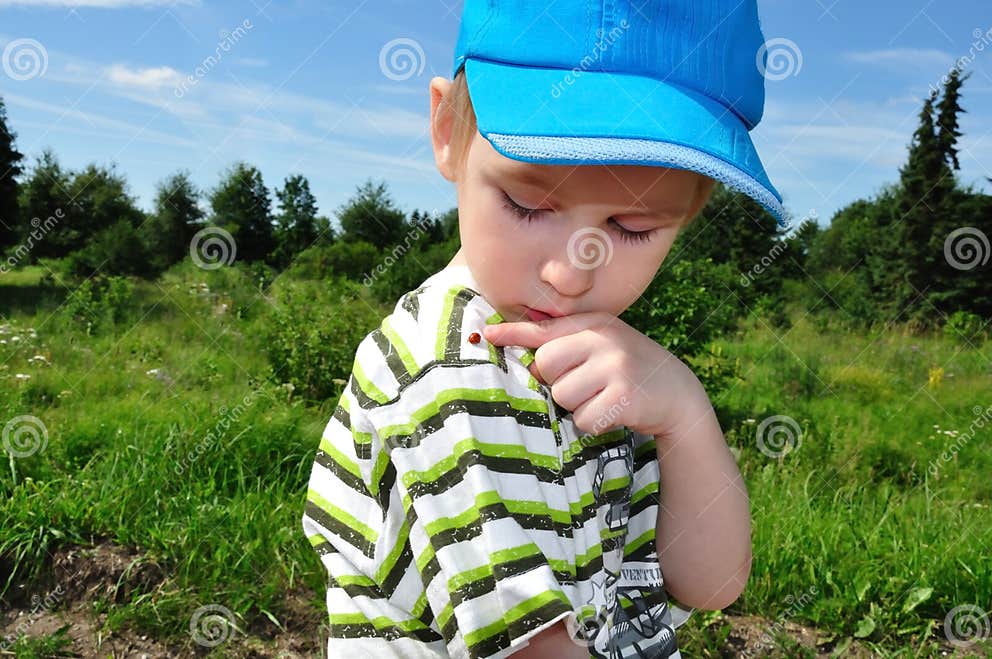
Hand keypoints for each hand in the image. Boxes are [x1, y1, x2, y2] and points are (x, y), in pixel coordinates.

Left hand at [482, 312, 704, 438]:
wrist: (676, 393)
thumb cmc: (626, 369)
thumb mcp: (600, 344)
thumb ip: (563, 341)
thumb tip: (516, 349)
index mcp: (593, 323)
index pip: (544, 329)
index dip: (513, 333)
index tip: (487, 334)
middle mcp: (603, 339)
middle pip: (546, 365)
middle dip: (557, 383)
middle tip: (585, 385)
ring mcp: (615, 366)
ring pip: (562, 396)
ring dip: (576, 406)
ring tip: (601, 398)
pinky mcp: (624, 396)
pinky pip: (583, 419)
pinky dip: (593, 423)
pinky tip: (613, 412)